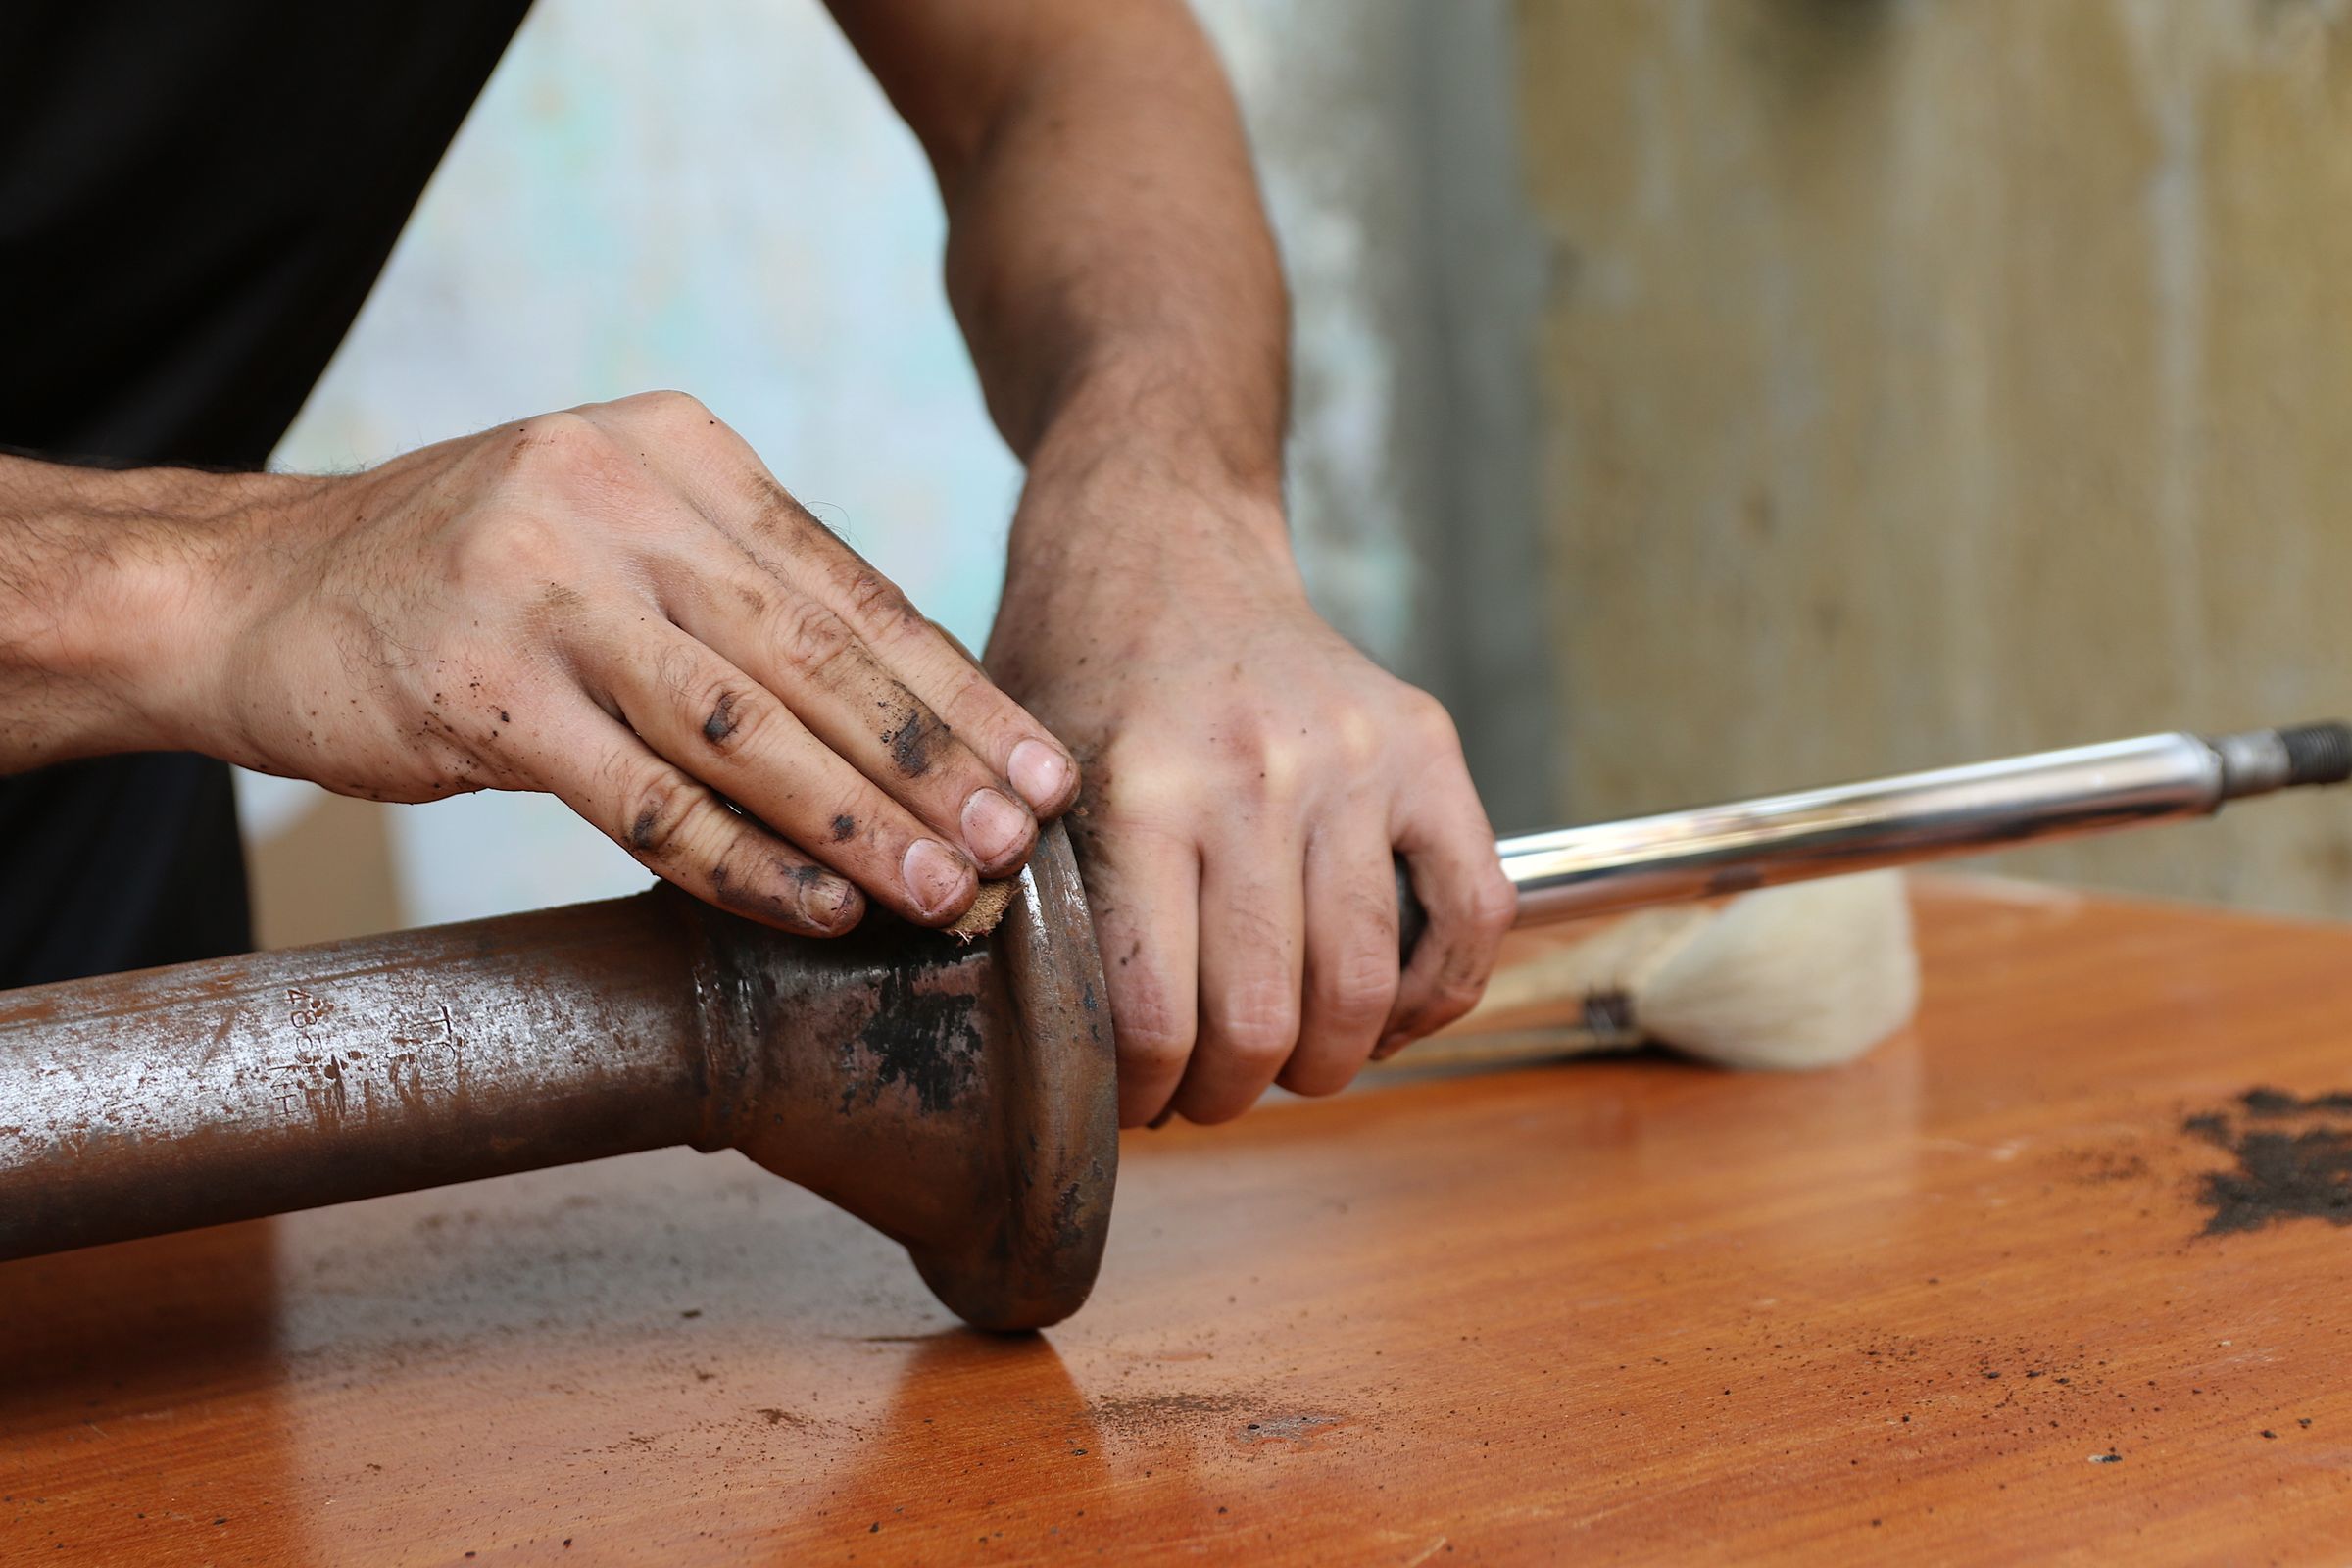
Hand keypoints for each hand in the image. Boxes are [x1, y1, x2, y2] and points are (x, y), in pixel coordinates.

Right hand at [186, 392, 1079, 931]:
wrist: (249, 591)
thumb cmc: (464, 581)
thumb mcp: (611, 534)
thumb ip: (740, 596)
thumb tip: (909, 717)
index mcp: (676, 449)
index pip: (850, 585)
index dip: (956, 688)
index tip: (1040, 770)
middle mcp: (618, 496)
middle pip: (817, 649)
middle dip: (932, 757)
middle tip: (1018, 841)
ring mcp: (543, 585)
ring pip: (743, 721)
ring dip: (855, 817)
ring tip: (942, 888)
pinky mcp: (479, 687)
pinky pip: (642, 793)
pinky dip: (738, 857)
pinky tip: (815, 906)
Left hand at [987, 464, 1515, 1126]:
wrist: (1161, 546)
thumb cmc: (1078, 682)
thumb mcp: (1020, 788)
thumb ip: (1034, 912)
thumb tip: (1055, 1068)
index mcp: (1138, 794)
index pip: (1156, 1014)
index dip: (1147, 1091)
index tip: (1136, 1100)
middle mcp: (1253, 774)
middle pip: (1266, 1022)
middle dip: (1230, 1091)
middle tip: (1205, 1089)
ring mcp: (1354, 759)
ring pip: (1366, 989)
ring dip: (1325, 1062)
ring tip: (1284, 1060)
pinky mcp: (1428, 746)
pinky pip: (1473, 914)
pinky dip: (1436, 995)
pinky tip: (1382, 1014)